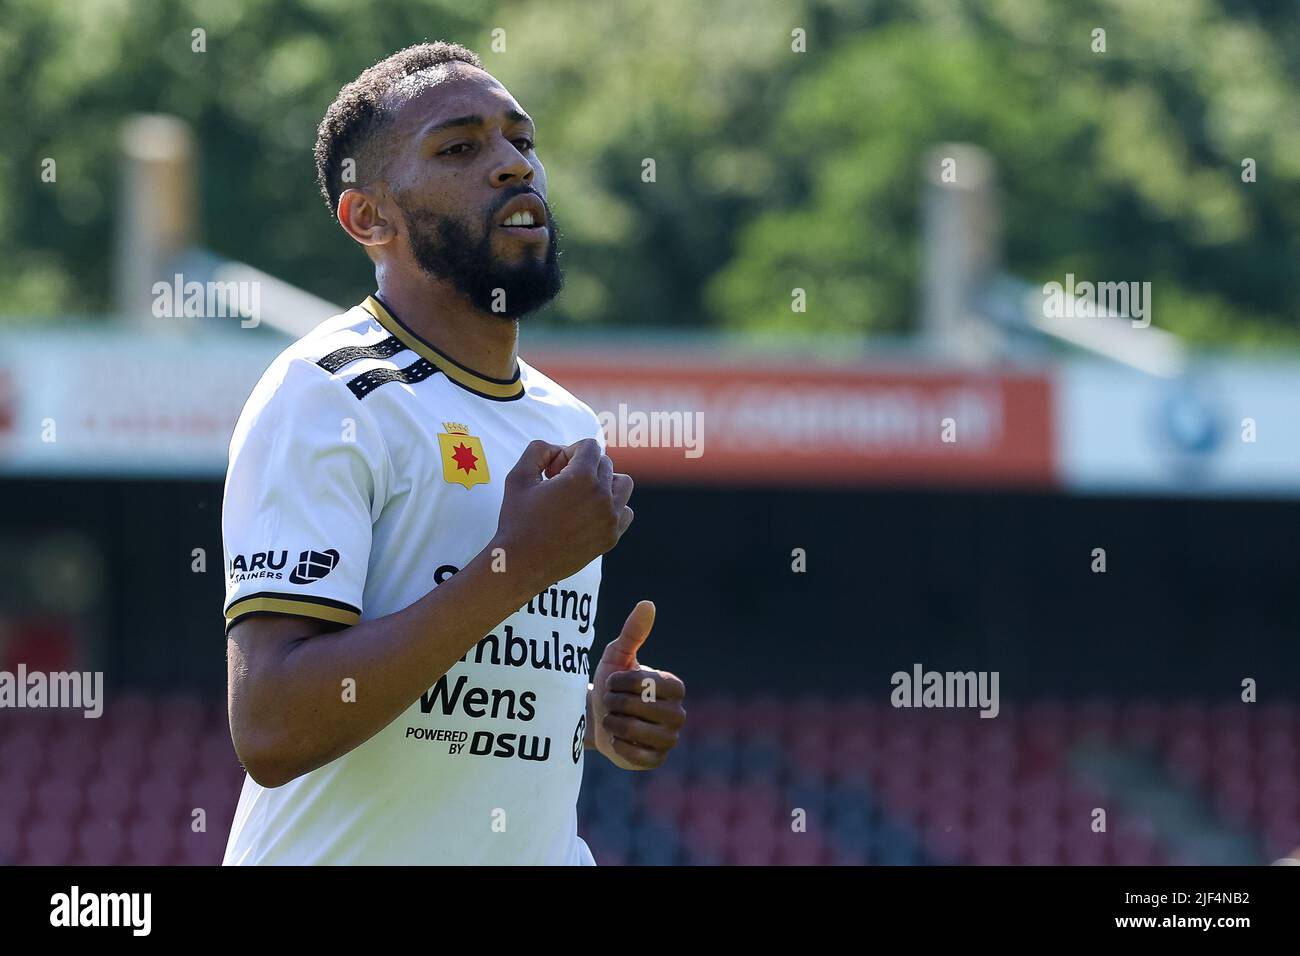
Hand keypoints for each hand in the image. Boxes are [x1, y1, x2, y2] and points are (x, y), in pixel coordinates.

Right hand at [493, 438, 633, 587]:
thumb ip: (538, 450)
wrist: (522, 563)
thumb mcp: (518, 477)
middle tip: (562, 484)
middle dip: (584, 467)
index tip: (555, 470)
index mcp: (581, 477)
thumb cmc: (517, 520)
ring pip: (623, 484)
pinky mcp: (611, 537)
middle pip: (605, 464)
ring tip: (582, 495)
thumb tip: (556, 448)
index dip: (570, 452)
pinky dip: (613, 508)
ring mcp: (610, 518)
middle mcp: (602, 495)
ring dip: (605, 483)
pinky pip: (625, 512)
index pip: (590, 446)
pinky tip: (591, 513)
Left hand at [591, 601, 685, 770]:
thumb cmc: (610, 683)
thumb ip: (633, 632)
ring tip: (610, 719)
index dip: (628, 683)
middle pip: (646, 709)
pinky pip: (637, 755)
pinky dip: (619, 746)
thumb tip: (648, 604)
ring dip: (615, 724)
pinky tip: (615, 738)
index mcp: (674, 687)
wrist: (594, 717)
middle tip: (609, 701)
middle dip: (617, 703)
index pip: (655, 684)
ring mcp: (669, 739)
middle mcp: (678, 713)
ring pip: (640, 733)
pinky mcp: (655, 760)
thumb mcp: (617, 655)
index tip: (613, 680)